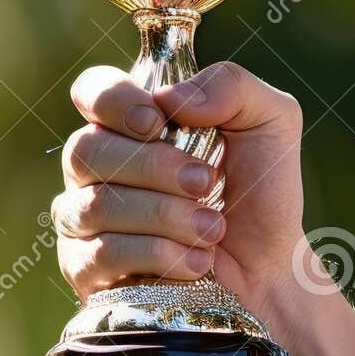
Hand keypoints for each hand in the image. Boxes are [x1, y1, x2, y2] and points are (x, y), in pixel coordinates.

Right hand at [52, 61, 308, 321]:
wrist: (269, 267)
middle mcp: (96, 167)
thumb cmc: (261, 190)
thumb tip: (169, 99)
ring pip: (95, 205)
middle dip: (153, 167)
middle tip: (206, 183)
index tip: (159, 123)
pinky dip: (157, 255)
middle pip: (85, 150)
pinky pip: (100, 254)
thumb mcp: (270, 120)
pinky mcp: (85, 269)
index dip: (114, 101)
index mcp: (129, 123)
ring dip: (165, 216)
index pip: (90, 91)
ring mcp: (83, 219)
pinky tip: (198, 260)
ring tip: (213, 229)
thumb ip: (230, 86)